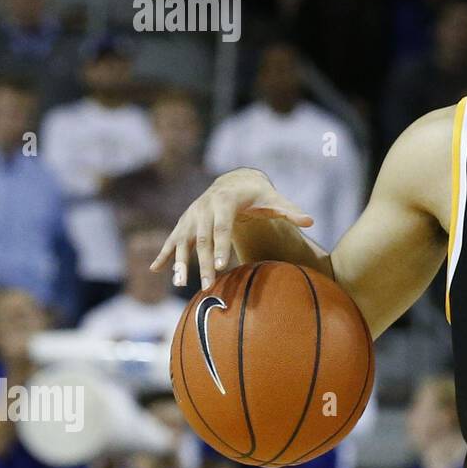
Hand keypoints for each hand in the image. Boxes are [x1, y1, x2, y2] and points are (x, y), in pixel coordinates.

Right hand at [150, 169, 313, 289]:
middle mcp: (203, 207)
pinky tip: (155, 271)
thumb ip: (290, 211)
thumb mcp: (274, 200)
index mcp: (225, 201)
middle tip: (208, 287)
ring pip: (182, 241)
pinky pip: (172, 240)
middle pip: (202, 239)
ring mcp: (191, 215)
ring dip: (179, 262)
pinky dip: (164, 255)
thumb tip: (311, 220)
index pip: (222, 227)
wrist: (234, 181)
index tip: (220, 266)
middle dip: (203, 264)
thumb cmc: (258, 194)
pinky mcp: (184, 222)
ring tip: (179, 284)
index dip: (221, 247)